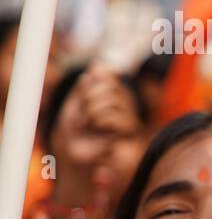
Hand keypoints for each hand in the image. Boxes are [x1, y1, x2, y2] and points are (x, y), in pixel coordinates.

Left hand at [50, 63, 142, 207]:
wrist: (74, 153)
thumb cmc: (74, 128)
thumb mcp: (77, 101)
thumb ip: (90, 84)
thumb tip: (100, 65)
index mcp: (112, 93)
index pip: (106, 75)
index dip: (91, 83)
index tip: (83, 98)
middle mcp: (124, 102)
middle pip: (109, 85)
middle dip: (90, 98)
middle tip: (86, 116)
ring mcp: (128, 115)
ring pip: (110, 100)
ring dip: (92, 112)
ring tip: (91, 125)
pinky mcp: (130, 130)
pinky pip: (113, 116)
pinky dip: (100, 121)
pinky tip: (100, 131)